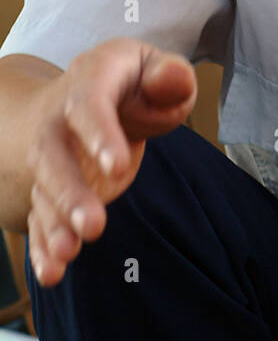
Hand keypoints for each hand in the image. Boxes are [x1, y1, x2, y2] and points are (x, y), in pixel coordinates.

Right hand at [25, 39, 196, 285]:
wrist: (87, 92)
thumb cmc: (134, 83)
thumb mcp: (155, 67)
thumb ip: (169, 76)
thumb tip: (173, 81)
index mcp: (90, 80)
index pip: (89, 105)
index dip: (100, 135)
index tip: (118, 169)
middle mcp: (58, 120)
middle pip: (53, 156)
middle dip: (69, 192)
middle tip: (92, 227)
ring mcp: (51, 157)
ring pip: (44, 191)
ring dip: (54, 225)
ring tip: (66, 256)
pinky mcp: (52, 189)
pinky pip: (40, 217)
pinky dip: (42, 245)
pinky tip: (51, 273)